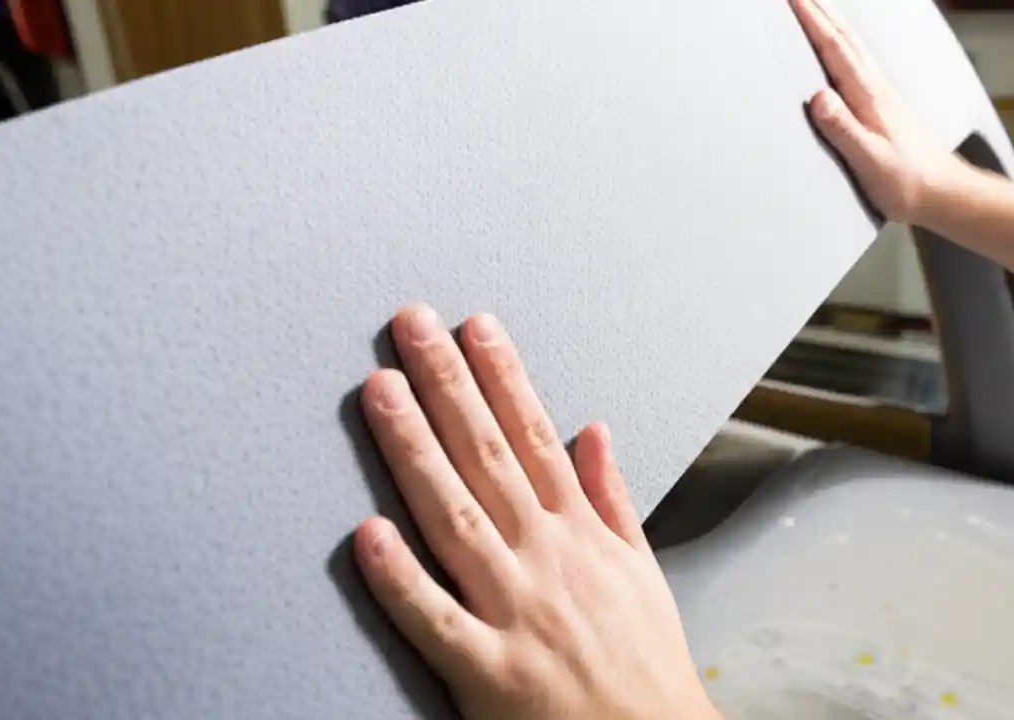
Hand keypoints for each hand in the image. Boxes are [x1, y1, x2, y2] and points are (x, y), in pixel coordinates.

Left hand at [354, 305, 717, 719]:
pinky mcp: (488, 672)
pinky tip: (368, 532)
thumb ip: (612, 498)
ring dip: (416, 451)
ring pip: (456, 517)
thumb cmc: (645, 664)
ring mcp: (516, 612)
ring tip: (381, 392)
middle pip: (488, 457)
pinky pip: (436, 619)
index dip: (502, 376)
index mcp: (580, 534)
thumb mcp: (643, 570)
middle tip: (411, 327)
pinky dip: (401, 579)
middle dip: (448, 385)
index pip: (534, 436)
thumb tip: (594, 432)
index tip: (474, 326)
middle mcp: (546, 559)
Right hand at [790, 0, 965, 222]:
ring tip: (816, 6)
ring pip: (854, 46)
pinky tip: (842, 47)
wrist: (943, 193)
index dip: (812, 21)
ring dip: (832, 21)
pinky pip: (858, 62)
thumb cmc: (907, 182)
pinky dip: (844, 43)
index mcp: (869, 97)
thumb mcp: (870, 160)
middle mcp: (876, 88)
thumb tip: (818, 97)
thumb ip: (843, 129)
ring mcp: (882, 94)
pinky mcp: (884, 105)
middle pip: (846, 37)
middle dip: (820, 10)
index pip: (836, 49)